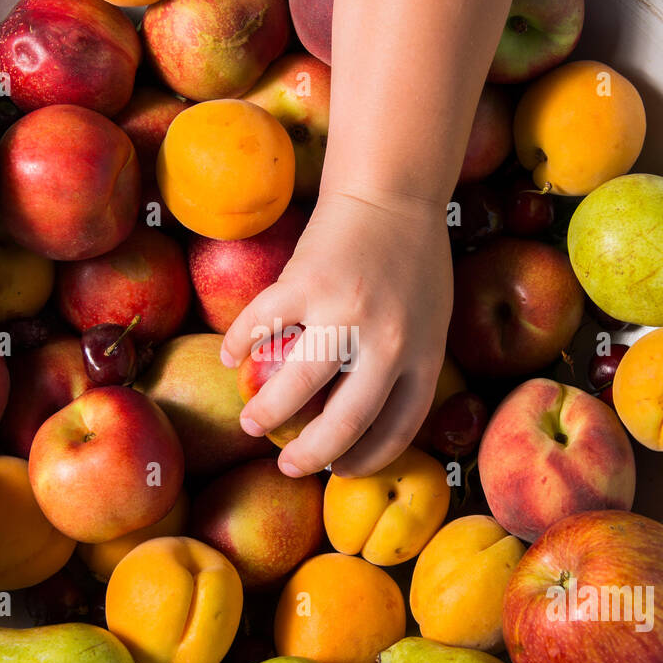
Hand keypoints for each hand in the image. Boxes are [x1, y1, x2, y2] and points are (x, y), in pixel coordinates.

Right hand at [219, 188, 452, 477]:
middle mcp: (388, 340)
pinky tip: (231, 358)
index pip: (397, 429)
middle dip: (310, 455)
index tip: (340, 470)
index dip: (366, 460)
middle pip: (344, 422)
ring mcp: (345, 311)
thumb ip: (407, 364)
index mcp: (423, 354)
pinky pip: (261, 325)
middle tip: (288, 465)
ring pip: (296, 385)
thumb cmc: (414, 259)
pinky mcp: (305, 281)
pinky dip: (239, 344)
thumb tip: (370, 420)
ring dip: (267, 413)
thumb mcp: (431, 319)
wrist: (393, 191)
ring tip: (250, 423)